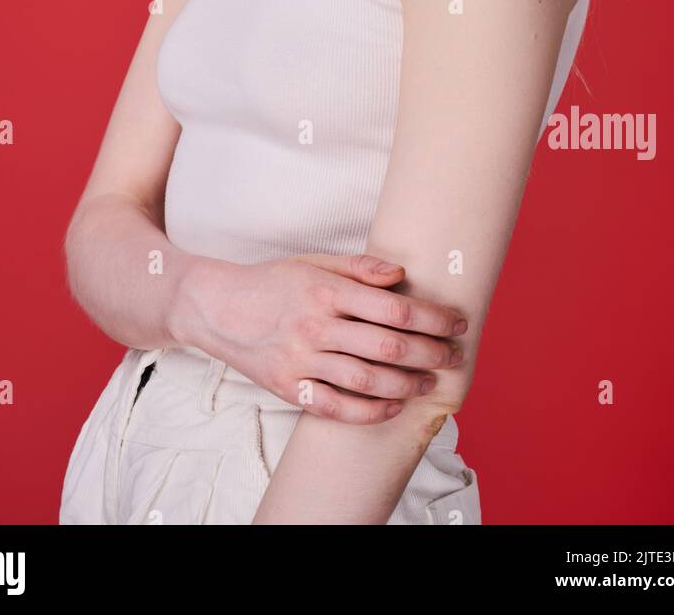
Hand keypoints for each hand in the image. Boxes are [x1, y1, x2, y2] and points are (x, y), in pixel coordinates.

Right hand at [193, 252, 466, 423]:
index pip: (393, 307)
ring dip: (407, 385)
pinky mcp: (288, 387)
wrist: (217, 308)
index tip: (455, 322)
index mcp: (326, 290)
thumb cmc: (273, 282)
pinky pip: (337, 407)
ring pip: (367, 380)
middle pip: (388, 346)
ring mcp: (300, 360)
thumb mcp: (314, 262)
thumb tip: (401, 274)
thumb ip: (359, 267)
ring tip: (428, 383)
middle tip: (452, 356)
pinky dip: (370, 411)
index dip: (432, 317)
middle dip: (430, 353)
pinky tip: (392, 406)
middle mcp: (315, 326)